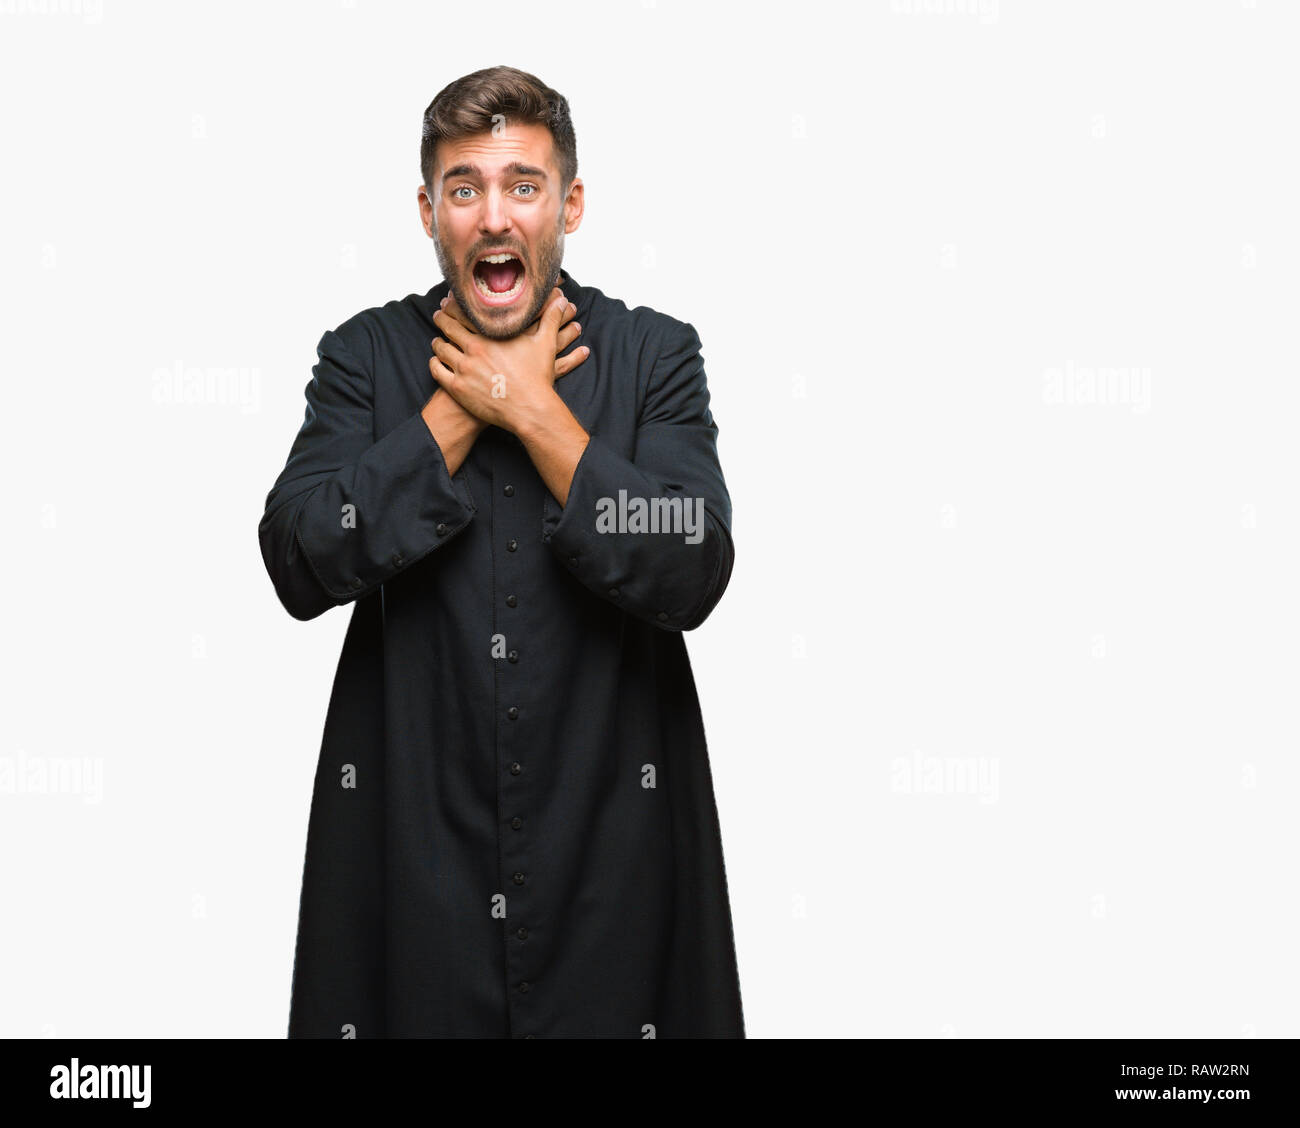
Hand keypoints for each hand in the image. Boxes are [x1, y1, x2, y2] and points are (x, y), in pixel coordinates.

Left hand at [430, 288, 584, 432]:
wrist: (530, 410)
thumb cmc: (538, 378)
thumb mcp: (546, 344)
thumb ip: (550, 318)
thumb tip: (561, 299)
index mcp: (491, 335)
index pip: (465, 312)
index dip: (455, 304)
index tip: (450, 300)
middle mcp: (473, 349)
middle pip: (448, 327)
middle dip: (442, 319)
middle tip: (439, 315)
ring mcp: (463, 369)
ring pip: (441, 349)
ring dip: (437, 342)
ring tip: (437, 340)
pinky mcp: (457, 388)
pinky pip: (437, 371)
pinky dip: (434, 363)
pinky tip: (437, 361)